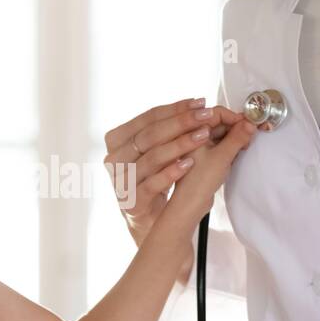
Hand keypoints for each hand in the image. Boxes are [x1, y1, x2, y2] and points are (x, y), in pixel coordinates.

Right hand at [103, 97, 249, 245]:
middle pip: (150, 135)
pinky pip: (152, 184)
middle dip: (181, 123)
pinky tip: (190, 163)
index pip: (148, 119)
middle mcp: (114, 159)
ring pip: (151, 158)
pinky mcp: (131, 202)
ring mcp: (120, 181)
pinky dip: (171, 173)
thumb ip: (167, 129)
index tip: (200, 103)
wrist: (147, 217)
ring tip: (203, 136)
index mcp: (116, 140)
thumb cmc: (153, 177)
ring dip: (180, 145)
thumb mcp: (155, 149)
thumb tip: (197, 105)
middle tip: (206, 116)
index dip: (175, 109)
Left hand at [163, 116, 254, 225]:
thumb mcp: (222, 156)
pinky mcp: (202, 158)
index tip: (249, 123)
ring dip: (232, 138)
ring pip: (219, 134)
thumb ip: (237, 138)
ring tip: (243, 146)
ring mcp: (197, 147)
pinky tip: (236, 154)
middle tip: (249, 136)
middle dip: (235, 127)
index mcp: (191, 130)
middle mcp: (192, 136)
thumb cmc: (198, 182)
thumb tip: (249, 123)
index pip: (216, 113)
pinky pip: (217, 145)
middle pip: (218, 122)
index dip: (234, 117)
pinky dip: (228, 147)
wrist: (189, 205)